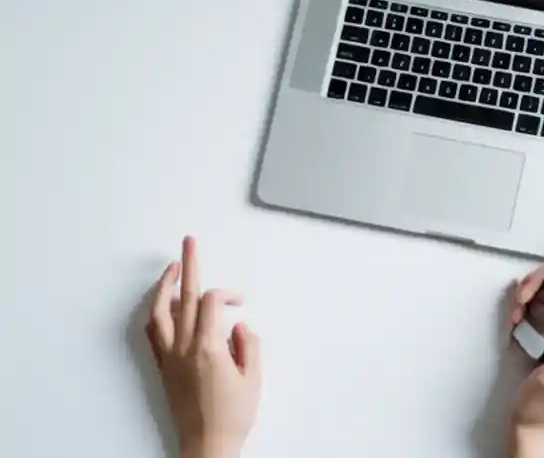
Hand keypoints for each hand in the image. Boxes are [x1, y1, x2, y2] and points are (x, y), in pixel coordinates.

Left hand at [144, 237, 261, 457]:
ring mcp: (169, 357)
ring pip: (159, 312)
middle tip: (189, 242)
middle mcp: (183, 348)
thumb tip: (238, 326)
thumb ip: (248, 344)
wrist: (206, 444)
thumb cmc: (232, 416)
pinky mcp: (163, 368)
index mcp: (207, 348)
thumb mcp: (254, 378)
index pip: (211, 303)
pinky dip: (156, 312)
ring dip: (164, 286)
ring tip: (171, 268)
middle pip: (183, 297)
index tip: (240, 300)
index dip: (227, 293)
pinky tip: (161, 305)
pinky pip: (152, 333)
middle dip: (188, 266)